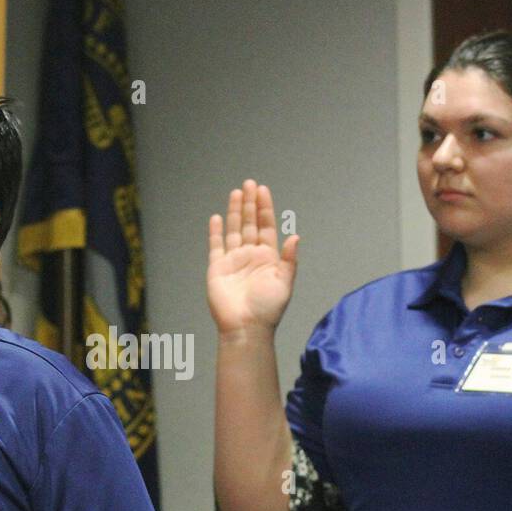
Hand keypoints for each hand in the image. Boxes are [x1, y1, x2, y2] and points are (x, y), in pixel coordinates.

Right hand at [206, 179, 297, 334]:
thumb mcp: (285, 282)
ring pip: (234, 230)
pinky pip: (216, 246)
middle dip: (250, 204)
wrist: (246, 326)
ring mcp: (233, 261)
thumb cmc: (268, 308)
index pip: (266, 227)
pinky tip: (217, 218)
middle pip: (250, 224)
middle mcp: (250, 255)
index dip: (265, 208)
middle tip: (250, 184)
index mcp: (268, 257)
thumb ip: (289, 259)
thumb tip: (295, 236)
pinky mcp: (217, 268)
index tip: (263, 190)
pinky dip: (216, 232)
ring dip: (235, 212)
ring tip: (236, 193)